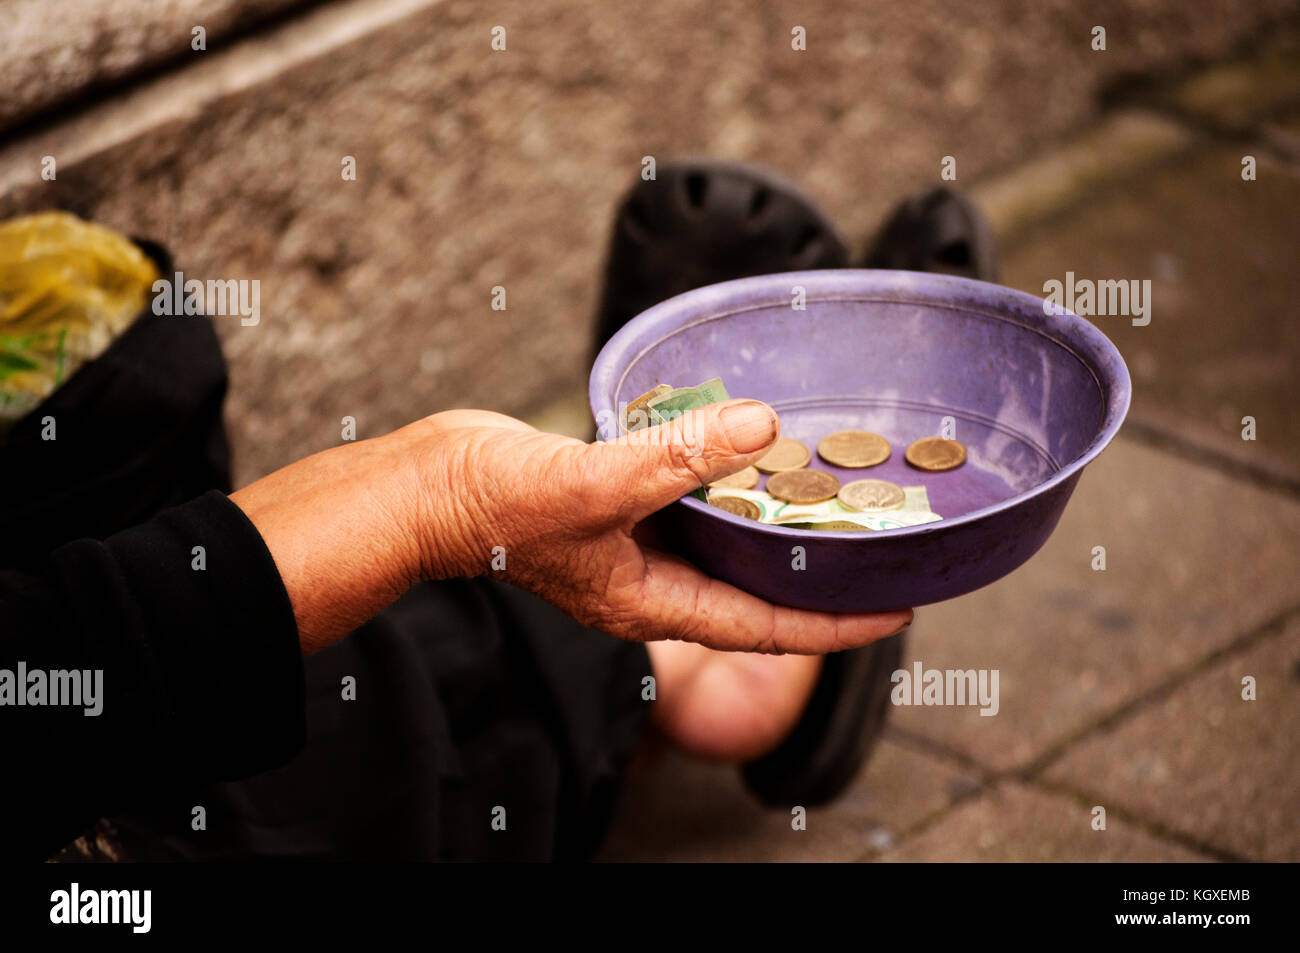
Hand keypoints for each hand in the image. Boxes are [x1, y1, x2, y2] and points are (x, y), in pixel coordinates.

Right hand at [233, 399, 912, 654]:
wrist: (428, 486)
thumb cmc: (493, 506)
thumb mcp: (593, 485)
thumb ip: (677, 460)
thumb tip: (758, 426)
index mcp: (652, 603)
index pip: (766, 626)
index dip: (836, 624)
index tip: (897, 607)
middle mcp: (652, 581)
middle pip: (754, 589)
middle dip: (817, 575)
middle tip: (880, 548)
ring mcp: (634, 545)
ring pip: (724, 542)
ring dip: (774, 525)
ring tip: (833, 499)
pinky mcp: (619, 506)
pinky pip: (690, 500)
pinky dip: (726, 480)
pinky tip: (750, 448)